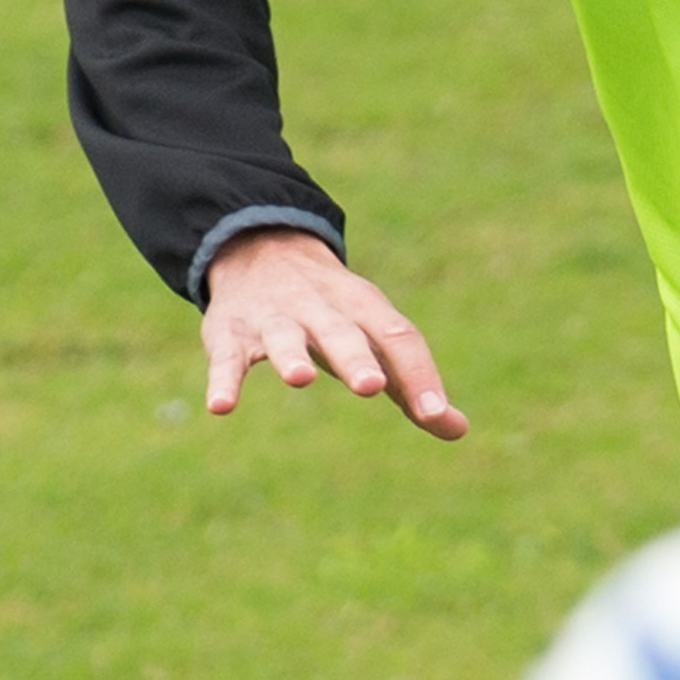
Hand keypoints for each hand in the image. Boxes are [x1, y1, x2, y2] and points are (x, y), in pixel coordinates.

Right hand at [200, 228, 465, 439]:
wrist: (260, 249)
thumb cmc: (332, 312)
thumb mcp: (373, 337)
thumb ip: (411, 383)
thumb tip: (457, 430)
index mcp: (365, 308)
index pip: (399, 337)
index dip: (419, 375)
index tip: (434, 414)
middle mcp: (322, 308)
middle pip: (343, 332)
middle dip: (357, 358)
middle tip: (372, 386)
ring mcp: (274, 318)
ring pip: (285, 336)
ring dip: (292, 356)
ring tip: (300, 379)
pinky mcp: (232, 333)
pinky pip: (227, 357)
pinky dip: (224, 379)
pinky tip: (221, 407)